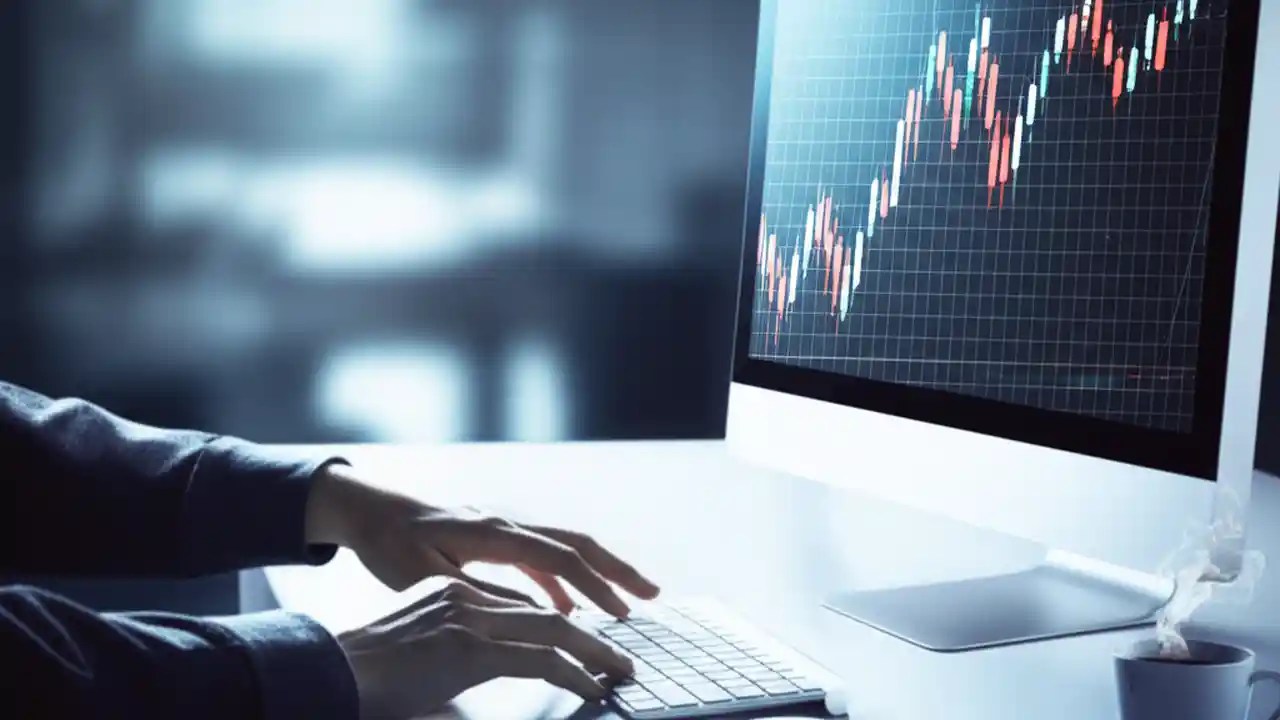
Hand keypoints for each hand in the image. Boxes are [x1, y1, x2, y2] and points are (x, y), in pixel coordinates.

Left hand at [304, 462, 660, 616]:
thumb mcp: (425, 577)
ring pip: (564, 547)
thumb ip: (476, 594)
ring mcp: (503, 528)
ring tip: (624, 604)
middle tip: (652, 596)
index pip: (559, 559)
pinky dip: (563, 581)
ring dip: (597, 573)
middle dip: (617, 569)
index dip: (595, 586)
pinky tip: (568, 608)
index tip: (622, 612)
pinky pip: (541, 557)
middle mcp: (506, 523)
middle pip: (577, 542)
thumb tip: (524, 614)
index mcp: (494, 532)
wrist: (370, 513)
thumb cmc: (391, 545)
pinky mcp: (495, 538)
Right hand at [340, 579, 633, 718]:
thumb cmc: (364, 674)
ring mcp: (468, 618)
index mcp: (451, 592)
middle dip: (590, 629)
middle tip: (620, 653)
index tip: (585, 642)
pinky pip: (539, 658)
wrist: (326, 673)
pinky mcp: (468, 647)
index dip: (558, 622)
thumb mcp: (417, 651)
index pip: (520, 603)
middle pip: (545, 608)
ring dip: (594, 650)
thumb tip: (471, 684)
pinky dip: (574, 672)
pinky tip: (592, 688)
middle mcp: (464, 597)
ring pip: (552, 627)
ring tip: (619, 670)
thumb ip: (452, 654)